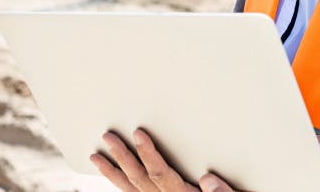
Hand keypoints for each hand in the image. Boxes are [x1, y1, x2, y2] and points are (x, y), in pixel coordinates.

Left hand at [90, 128, 235, 191]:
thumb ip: (222, 191)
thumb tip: (208, 179)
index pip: (160, 173)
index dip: (148, 153)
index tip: (138, 134)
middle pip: (139, 178)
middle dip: (122, 156)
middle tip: (108, 137)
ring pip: (130, 188)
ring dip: (113, 171)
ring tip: (97, 156)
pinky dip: (120, 184)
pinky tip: (112, 174)